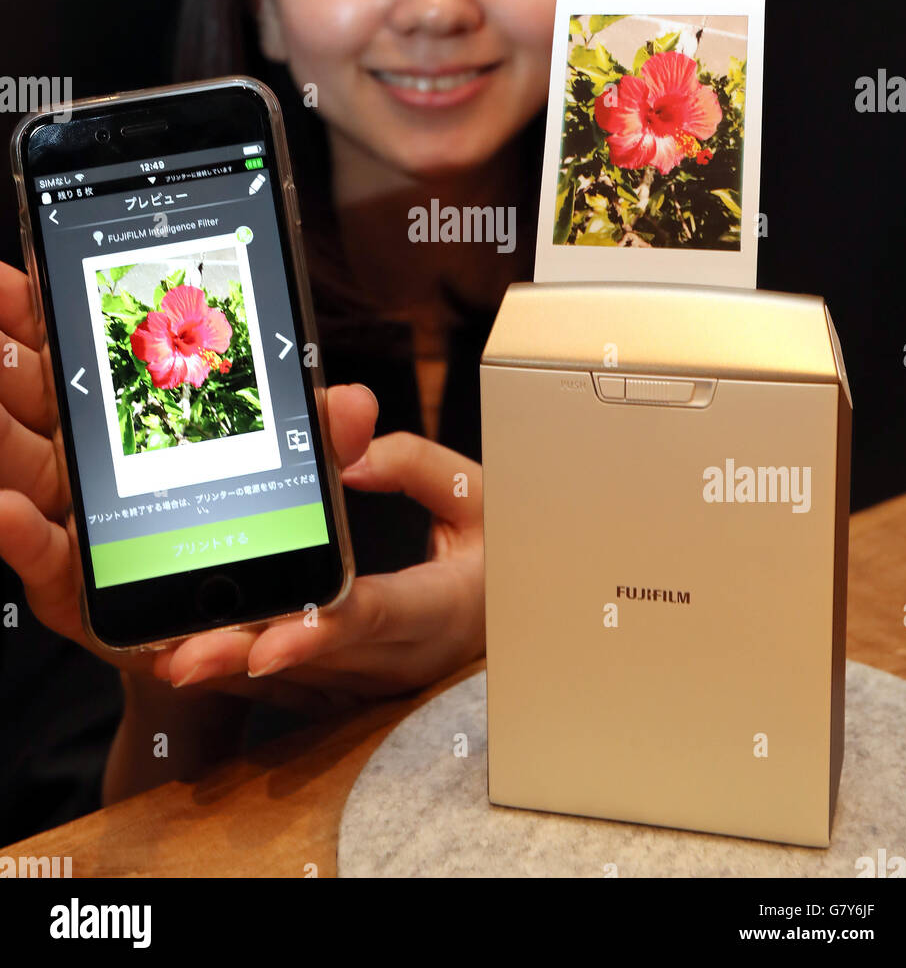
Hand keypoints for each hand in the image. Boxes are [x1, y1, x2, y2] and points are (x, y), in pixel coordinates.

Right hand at [0, 259, 379, 687]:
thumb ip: (318, 438)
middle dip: (2, 355)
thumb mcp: (293, 477)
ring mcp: (74, 522)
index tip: (11, 272)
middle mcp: (85, 465)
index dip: (37, 312)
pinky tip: (6, 508)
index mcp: (126, 421)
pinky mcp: (74, 590)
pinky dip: (20, 533)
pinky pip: (43, 558)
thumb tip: (353, 400)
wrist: (226, 633)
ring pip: (20, 465)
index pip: (76, 353)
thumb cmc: (245, 537)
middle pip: (33, 397)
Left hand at [158, 433, 484, 705]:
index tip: (267, 643)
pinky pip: (285, 687)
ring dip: (226, 669)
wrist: (504, 619)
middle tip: (177, 652)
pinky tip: (179, 660)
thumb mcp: (477, 496)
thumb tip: (348, 458)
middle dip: (243, 655)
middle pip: (314, 658)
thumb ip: (414, 466)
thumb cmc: (494, 553)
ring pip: (291, 680)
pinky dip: (233, 676)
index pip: (377, 618)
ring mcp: (372, 683)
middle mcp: (402, 658)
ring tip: (158, 654)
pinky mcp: (347, 690)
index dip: (319, 632)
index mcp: (442, 608)